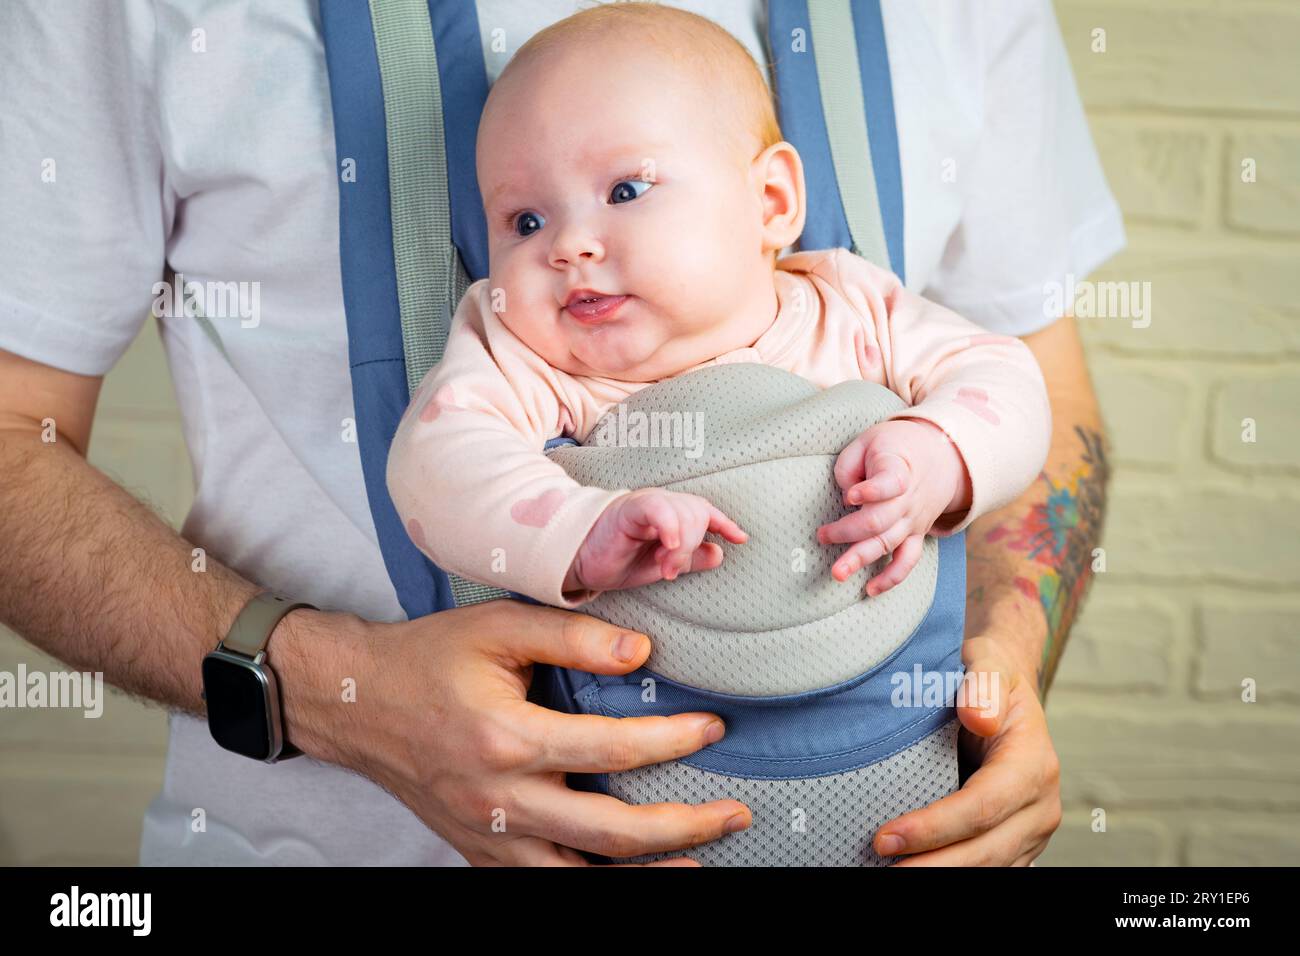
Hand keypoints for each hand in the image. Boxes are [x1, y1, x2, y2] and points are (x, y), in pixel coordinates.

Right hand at [279, 600, 751, 864]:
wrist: (356, 702)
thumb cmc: (429, 658)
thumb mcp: (499, 627)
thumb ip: (573, 636)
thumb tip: (642, 655)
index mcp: (508, 739)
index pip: (613, 749)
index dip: (673, 741)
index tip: (714, 729)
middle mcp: (500, 799)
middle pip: (612, 833)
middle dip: (685, 827)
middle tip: (735, 813)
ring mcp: (488, 835)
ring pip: (580, 875)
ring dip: (646, 876)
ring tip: (698, 866)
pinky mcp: (477, 851)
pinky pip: (540, 882)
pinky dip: (587, 882)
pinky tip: (621, 876)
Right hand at [565, 488, 747, 593]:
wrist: (578, 561)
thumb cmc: (618, 560)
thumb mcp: (660, 566)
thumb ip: (689, 560)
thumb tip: (719, 553)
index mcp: (672, 516)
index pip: (705, 511)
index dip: (725, 523)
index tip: (740, 538)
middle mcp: (662, 505)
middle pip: (698, 512)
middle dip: (694, 545)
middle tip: (671, 571)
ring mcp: (646, 504)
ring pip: (684, 511)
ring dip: (681, 546)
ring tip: (664, 568)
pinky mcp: (628, 509)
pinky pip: (657, 507)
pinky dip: (670, 526)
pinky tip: (670, 546)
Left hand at [816, 418, 970, 595]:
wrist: (941, 456)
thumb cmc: (894, 446)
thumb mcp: (868, 440)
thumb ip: (849, 465)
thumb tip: (845, 498)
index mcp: (899, 470)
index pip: (890, 483)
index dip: (870, 491)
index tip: (850, 496)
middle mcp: (908, 499)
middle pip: (880, 521)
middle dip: (849, 532)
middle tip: (822, 536)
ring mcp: (913, 520)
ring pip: (888, 543)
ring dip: (862, 559)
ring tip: (837, 573)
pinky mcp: (915, 534)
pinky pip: (907, 561)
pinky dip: (891, 578)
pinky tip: (870, 590)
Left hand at [871, 639, 1061, 865]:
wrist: (1003, 692)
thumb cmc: (987, 675)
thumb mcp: (986, 662)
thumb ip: (982, 683)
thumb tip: (978, 717)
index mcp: (1033, 763)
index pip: (981, 807)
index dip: (934, 828)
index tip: (886, 837)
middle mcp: (1040, 804)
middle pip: (985, 851)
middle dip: (931, 865)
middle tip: (880, 869)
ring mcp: (1031, 830)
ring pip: (988, 868)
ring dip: (939, 874)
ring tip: (889, 873)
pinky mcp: (1016, 844)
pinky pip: (989, 868)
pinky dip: (952, 870)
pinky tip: (913, 867)